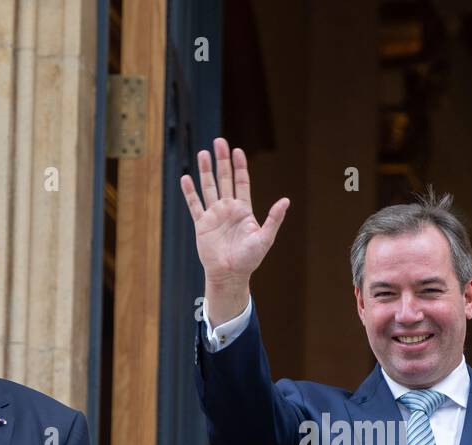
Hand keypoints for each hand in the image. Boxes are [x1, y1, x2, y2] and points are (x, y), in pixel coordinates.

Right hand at [179, 137, 288, 320]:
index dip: (239, 166)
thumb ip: (274, 219)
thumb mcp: (265, 238)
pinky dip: (189, 192)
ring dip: (205, 170)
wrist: (230, 274)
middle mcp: (228, 209)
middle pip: (224, 179)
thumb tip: (285, 201)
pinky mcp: (201, 224)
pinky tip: (186, 178)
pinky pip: (194, 205)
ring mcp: (214, 215)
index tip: (237, 150)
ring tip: (202, 153)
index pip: (241, 182)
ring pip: (208, 187)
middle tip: (218, 142)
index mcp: (243, 210)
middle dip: (222, 160)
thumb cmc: (249, 259)